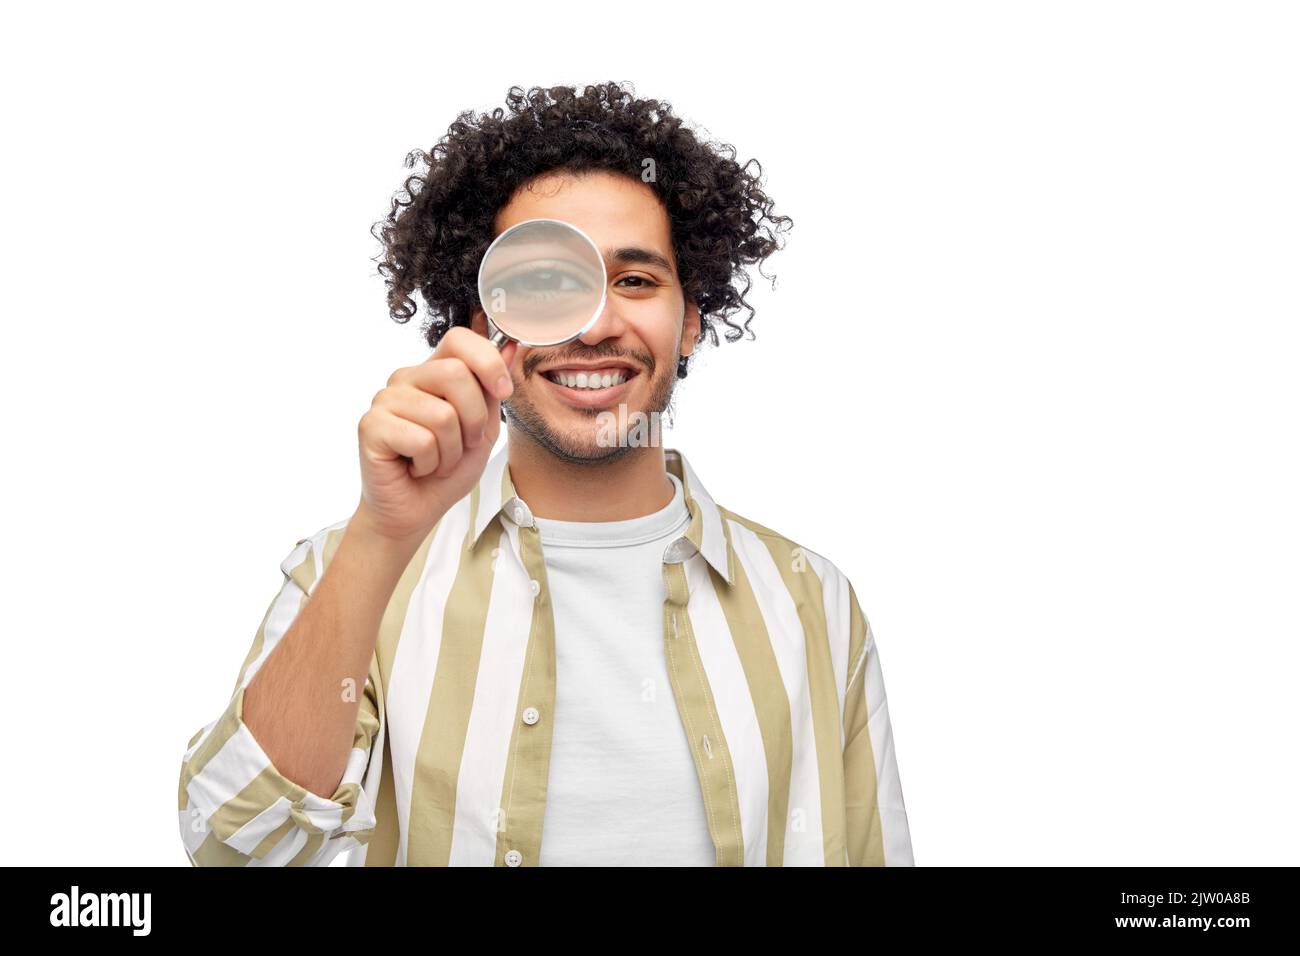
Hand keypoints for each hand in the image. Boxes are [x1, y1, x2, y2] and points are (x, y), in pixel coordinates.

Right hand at [354, 327, 517, 543]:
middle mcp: (406, 378)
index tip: (503, 391)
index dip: (487, 361)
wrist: (416, 511)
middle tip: (462, 443)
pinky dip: (429, 463)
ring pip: (442, 415)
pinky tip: (416, 467)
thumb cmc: (447, 470)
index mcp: (434, 371)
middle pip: (456, 374)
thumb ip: (493, 389)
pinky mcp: (370, 426)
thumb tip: (511, 346)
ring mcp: (385, 400)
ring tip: (436, 459)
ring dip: (451, 451)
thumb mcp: (484, 428)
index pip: (459, 338)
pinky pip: (421, 440)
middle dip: (474, 420)